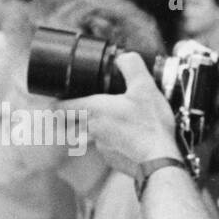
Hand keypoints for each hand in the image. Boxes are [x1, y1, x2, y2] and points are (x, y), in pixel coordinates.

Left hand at [63, 53, 179, 176]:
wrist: (161, 161)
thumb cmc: (150, 125)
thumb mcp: (146, 87)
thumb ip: (132, 66)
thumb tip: (124, 57)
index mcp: (93, 110)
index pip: (58, 108)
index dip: (57, 103)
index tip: (62, 99)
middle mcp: (91, 130)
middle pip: (68, 125)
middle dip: (69, 118)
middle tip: (78, 110)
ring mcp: (101, 147)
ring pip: (87, 137)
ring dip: (92, 130)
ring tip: (109, 123)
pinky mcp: (113, 160)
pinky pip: (106, 149)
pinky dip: (112, 143)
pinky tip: (127, 139)